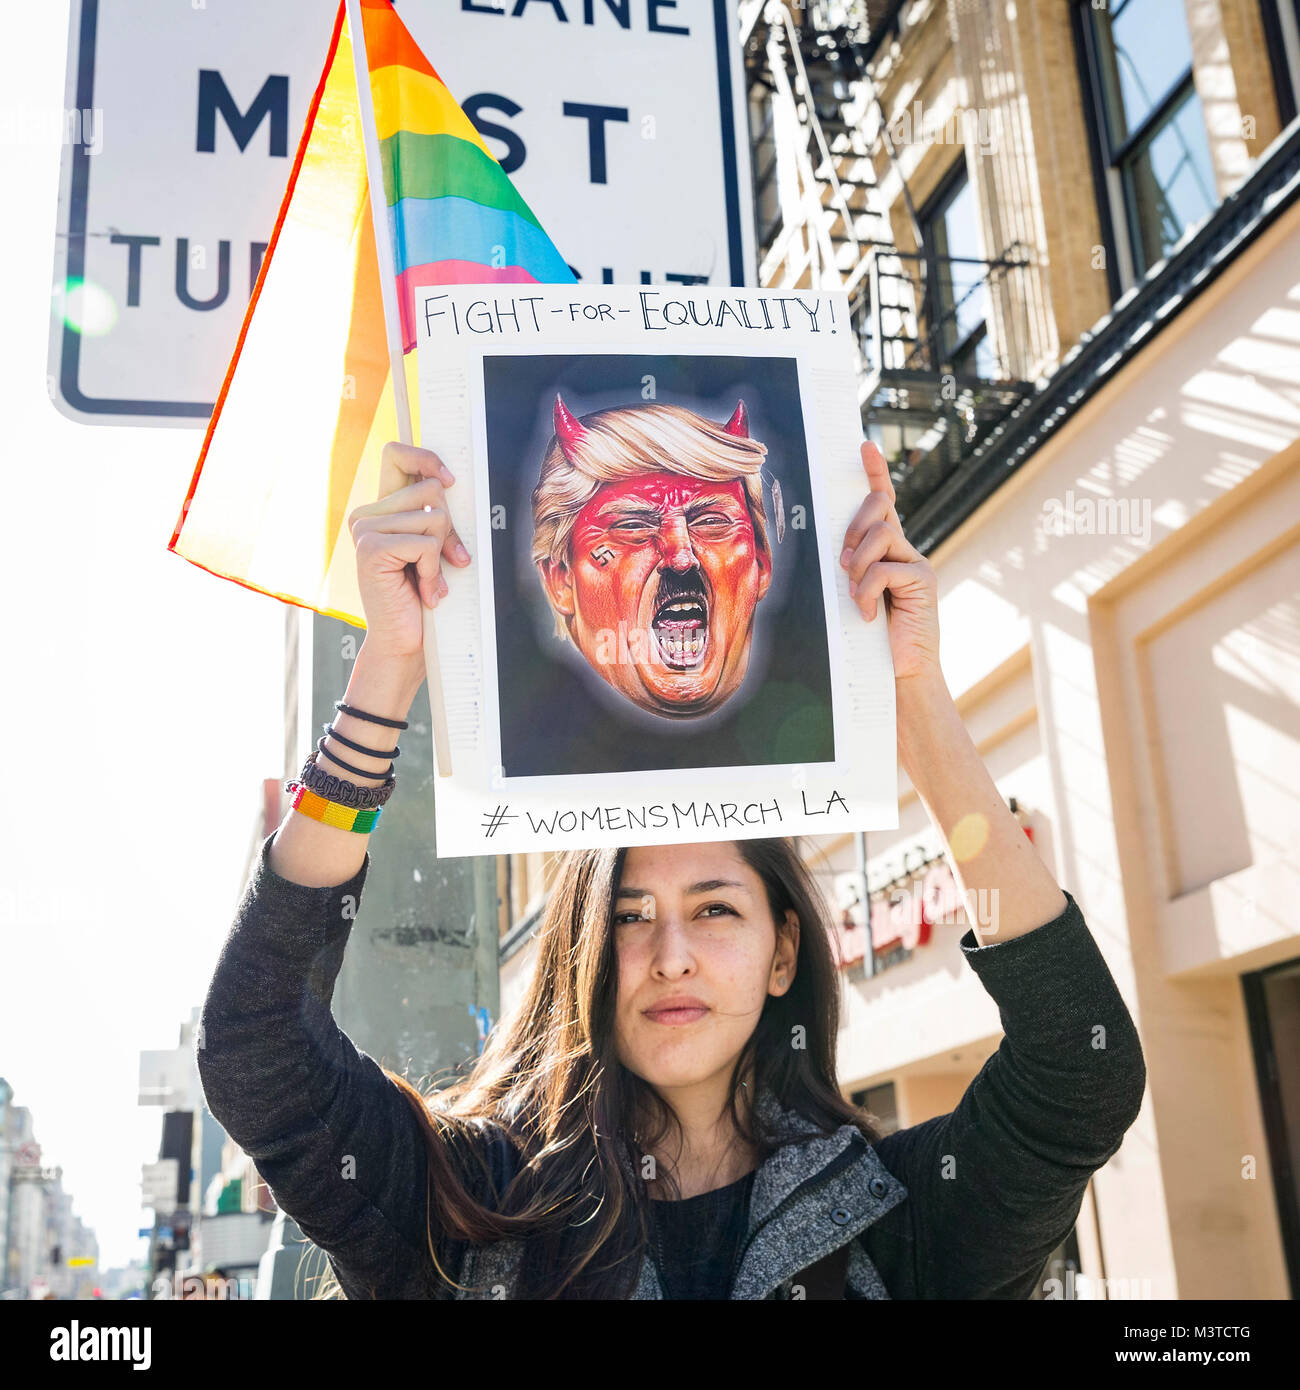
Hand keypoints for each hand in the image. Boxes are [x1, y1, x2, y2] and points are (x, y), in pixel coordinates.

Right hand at [346, 441, 472, 661]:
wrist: (405, 643)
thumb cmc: (422, 597)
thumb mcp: (434, 549)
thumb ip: (436, 517)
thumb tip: (451, 484)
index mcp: (381, 509)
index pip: (397, 454)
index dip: (426, 457)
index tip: (450, 481)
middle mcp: (367, 514)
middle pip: (431, 489)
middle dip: (450, 528)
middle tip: (446, 561)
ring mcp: (365, 529)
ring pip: (434, 517)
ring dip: (442, 554)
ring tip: (429, 581)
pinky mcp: (371, 548)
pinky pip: (426, 543)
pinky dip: (433, 571)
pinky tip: (423, 591)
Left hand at [839, 442, 940, 683]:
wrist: (897, 675)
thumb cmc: (867, 640)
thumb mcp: (849, 597)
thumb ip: (848, 570)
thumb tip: (833, 551)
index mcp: (884, 550)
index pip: (882, 501)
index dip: (875, 473)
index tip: (863, 446)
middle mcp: (903, 550)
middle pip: (879, 507)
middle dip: (855, 524)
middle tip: (843, 560)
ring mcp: (916, 563)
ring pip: (881, 534)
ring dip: (859, 564)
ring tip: (855, 595)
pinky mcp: (923, 581)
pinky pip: (884, 569)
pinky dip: (867, 592)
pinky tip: (868, 615)